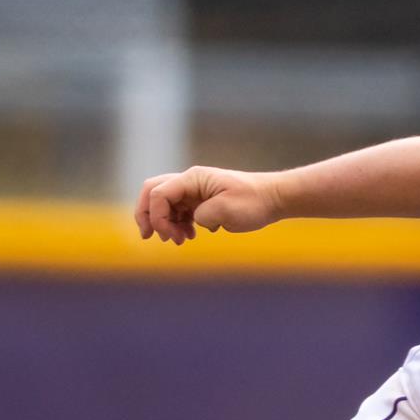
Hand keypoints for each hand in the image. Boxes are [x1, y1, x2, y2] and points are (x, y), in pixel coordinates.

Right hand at [134, 166, 284, 243]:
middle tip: (148, 237)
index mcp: (193, 179)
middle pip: (153, 192)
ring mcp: (195, 191)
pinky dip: (178, 224)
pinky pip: (180, 211)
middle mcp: (190, 182)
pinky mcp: (201, 201)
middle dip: (147, 215)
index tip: (169, 237)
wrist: (273, 199)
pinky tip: (189, 236)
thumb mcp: (226, 210)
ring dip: (165, 223)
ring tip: (179, 241)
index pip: (159, 194)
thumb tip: (192, 221)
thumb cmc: (253, 202)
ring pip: (166, 204)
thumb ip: (201, 215)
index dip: (156, 217)